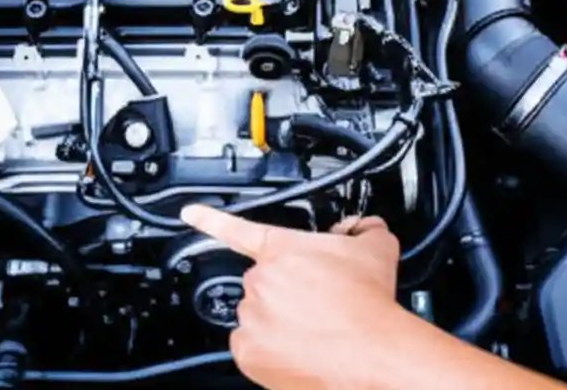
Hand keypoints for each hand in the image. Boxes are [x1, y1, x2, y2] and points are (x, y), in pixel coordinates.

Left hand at [182, 205, 409, 389]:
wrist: (373, 353)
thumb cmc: (370, 305)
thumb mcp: (377, 249)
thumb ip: (364, 229)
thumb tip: (363, 228)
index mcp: (283, 248)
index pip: (238, 229)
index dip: (209, 219)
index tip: (189, 213)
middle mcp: (261, 279)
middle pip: (266, 281)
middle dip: (286, 290)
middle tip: (317, 303)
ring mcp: (251, 315)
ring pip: (259, 315)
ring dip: (280, 320)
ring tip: (315, 329)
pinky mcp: (248, 350)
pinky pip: (253, 346)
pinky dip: (271, 349)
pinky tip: (300, 348)